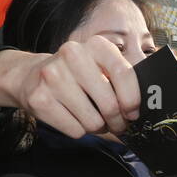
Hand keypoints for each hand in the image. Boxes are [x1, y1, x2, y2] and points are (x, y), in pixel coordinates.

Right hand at [0, 35, 140, 137]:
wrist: (30, 76)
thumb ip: (122, 79)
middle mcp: (73, 56)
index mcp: (95, 46)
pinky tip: (75, 118)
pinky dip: (80, 130)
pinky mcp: (39, 99)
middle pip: (109, 104)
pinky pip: (75, 130)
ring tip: (93, 119)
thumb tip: (146, 106)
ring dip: (99, 127)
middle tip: (117, 124)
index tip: (133, 113)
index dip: (132, 99)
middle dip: (117, 121)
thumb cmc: (75, 75)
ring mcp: (53, 77)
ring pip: (93, 121)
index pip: (124, 73)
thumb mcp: (99, 66)